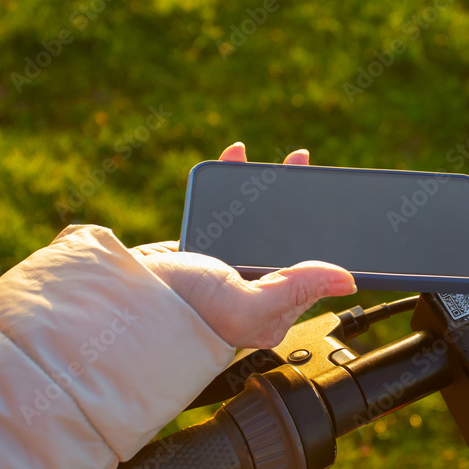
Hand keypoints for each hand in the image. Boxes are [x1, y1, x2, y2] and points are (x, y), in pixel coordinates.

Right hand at [130, 142, 355, 348]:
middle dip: (307, 208)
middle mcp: (254, 286)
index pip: (313, 275)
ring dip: (273, 187)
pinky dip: (231, 179)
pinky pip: (224, 205)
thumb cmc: (183, 311)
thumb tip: (346, 279)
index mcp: (272, 308)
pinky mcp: (203, 240)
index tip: (346, 215)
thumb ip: (297, 288)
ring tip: (290, 162)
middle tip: (320, 178)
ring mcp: (228, 261)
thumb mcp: (250, 305)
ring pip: (260, 218)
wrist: (121, 297)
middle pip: (290, 240)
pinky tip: (237, 158)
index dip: (331, 245)